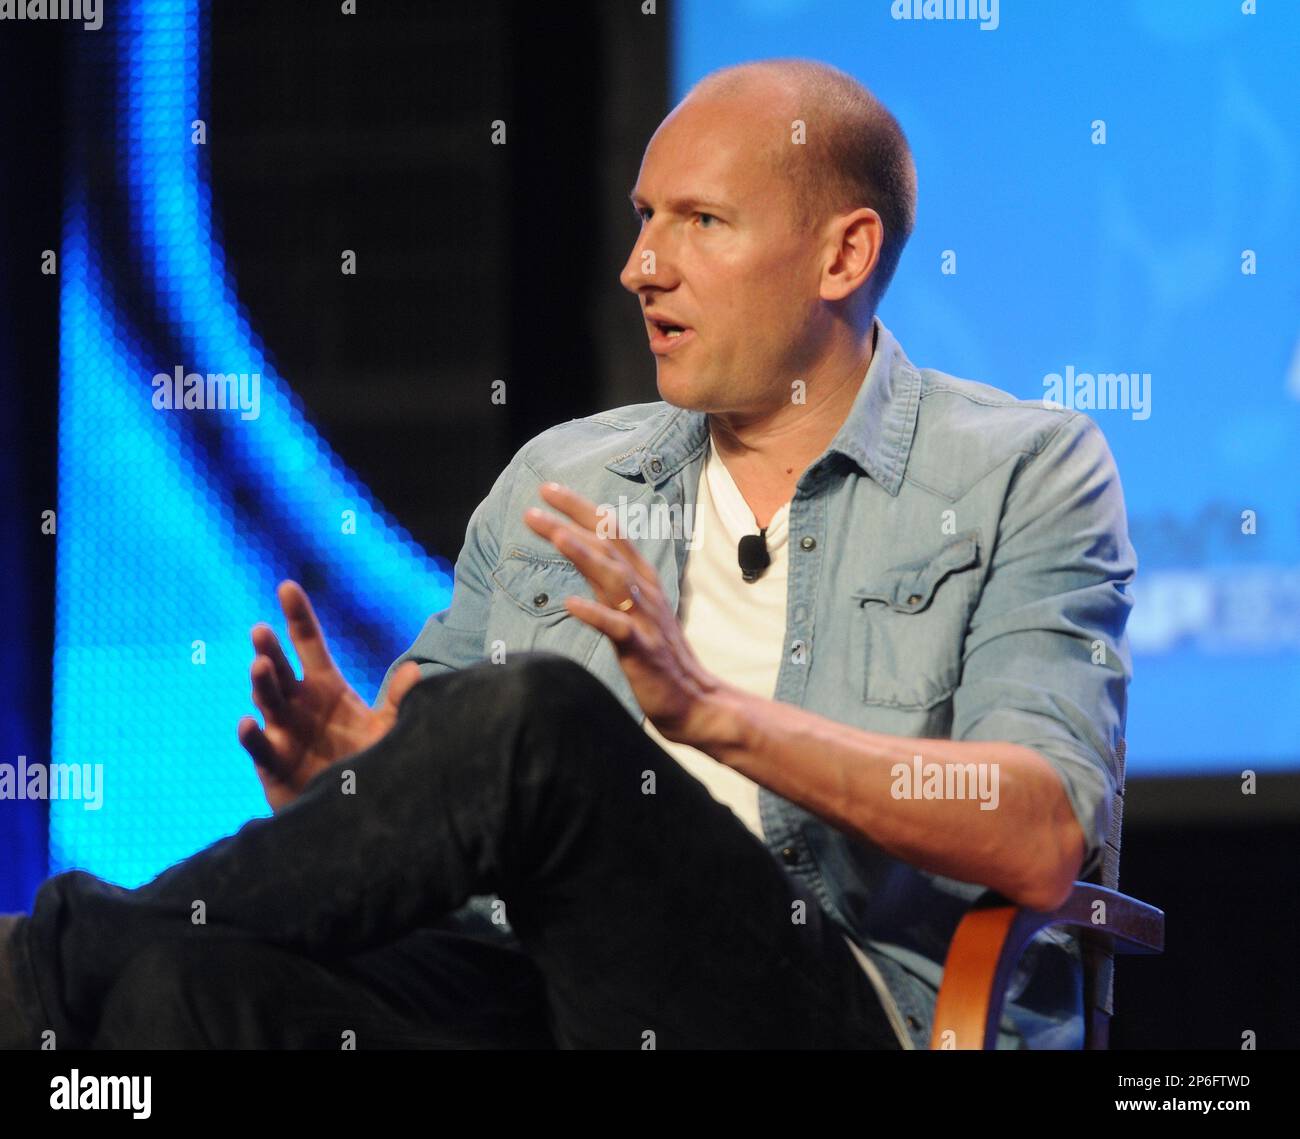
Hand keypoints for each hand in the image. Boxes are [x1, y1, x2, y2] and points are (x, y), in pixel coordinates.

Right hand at [237, 581, 422, 811]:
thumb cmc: (367, 760)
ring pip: (267, 702)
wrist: (353, 807)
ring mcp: (283, 732)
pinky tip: (247, 723)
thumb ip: (398, 701)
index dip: (298, 616)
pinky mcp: (273, 763)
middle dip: (270, 649)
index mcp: (326, 688)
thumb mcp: (387, 728)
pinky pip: (260, 747)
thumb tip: (415, 671)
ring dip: (262, 684)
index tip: (286, 587)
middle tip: (262, 630)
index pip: (309, 645)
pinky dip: (252, 735)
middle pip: (281, 670)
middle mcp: (299, 704)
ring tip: (260, 665)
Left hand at [522, 482, 728, 745]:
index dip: (580, 508)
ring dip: (585, 555)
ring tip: (557, 535)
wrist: (693, 699)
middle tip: (536, 504)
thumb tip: (580, 551)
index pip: (610, 531)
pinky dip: (595, 614)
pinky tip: (571, 605)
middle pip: (607, 546)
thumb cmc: (658, 653)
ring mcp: (644, 618)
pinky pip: (618, 628)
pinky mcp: (642, 649)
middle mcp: (644, 590)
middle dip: (572, 521)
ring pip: (613, 579)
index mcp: (641, 578)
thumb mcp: (633, 606)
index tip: (548, 488)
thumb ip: (609, 578)